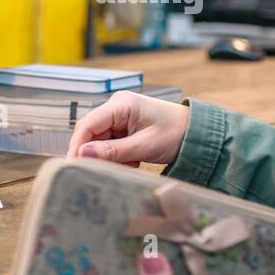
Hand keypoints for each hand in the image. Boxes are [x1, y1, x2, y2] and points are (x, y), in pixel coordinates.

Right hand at [66, 91, 190, 165]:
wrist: (199, 134)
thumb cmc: (177, 134)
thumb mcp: (144, 146)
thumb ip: (112, 151)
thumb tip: (82, 155)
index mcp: (121, 104)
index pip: (87, 125)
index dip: (78, 146)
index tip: (74, 166)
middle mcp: (117, 106)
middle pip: (91, 134)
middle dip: (98, 155)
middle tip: (110, 170)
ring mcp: (120, 115)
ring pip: (99, 141)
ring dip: (111, 157)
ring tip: (132, 163)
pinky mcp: (124, 125)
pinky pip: (110, 143)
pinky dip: (118, 156)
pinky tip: (134, 160)